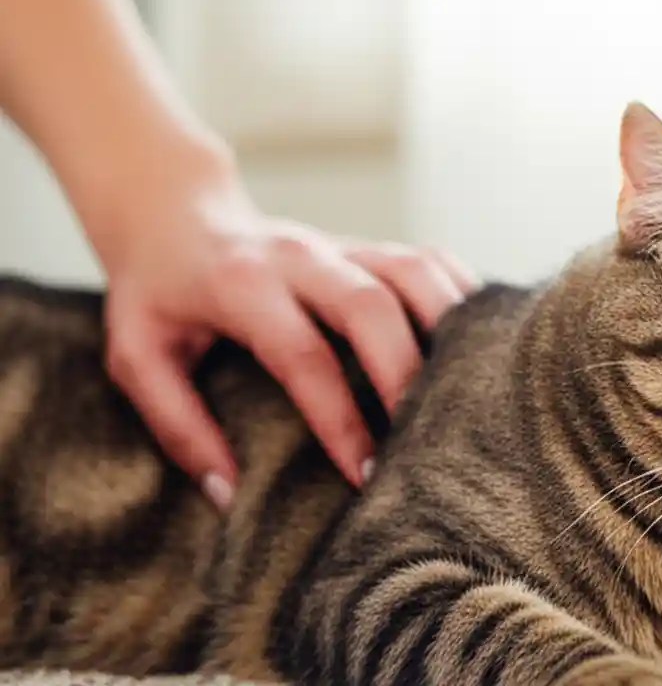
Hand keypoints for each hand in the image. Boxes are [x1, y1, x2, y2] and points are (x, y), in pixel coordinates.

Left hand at [93, 154, 473, 509]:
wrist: (177, 215)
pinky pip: (433, 261)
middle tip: (424, 441)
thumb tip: (228, 493)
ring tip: (468, 391)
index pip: (303, 353)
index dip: (338, 418)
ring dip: (451, 327)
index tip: (363, 475)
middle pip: (373, 305)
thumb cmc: (159, 298)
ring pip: (416, 270)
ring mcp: (345, 244)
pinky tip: (477, 345)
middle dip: (407, 375)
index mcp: (242, 285)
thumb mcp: (136, 359)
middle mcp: (302, 256)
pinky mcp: (371, 245)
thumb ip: (176, 424)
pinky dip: (462, 298)